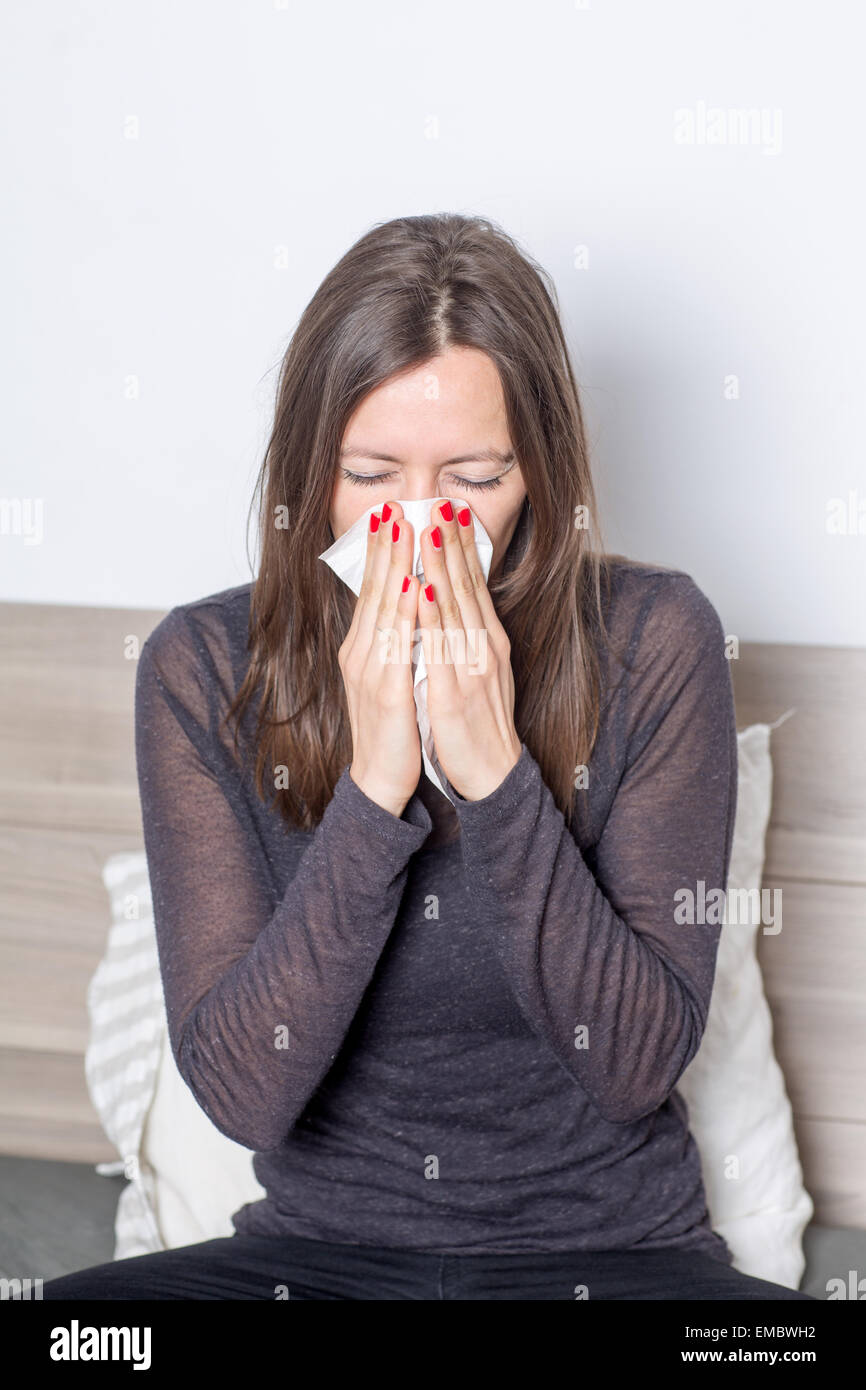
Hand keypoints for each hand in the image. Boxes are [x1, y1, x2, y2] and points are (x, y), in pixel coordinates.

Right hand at [337, 502, 421, 817]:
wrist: (379, 780)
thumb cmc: (391, 728)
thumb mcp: (390, 675)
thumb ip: (394, 641)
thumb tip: (405, 604)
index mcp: (363, 648)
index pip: (371, 589)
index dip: (380, 551)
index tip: (390, 514)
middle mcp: (361, 652)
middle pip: (373, 590)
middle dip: (385, 546)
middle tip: (394, 505)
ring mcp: (371, 670)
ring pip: (383, 607)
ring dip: (394, 566)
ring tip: (404, 530)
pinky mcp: (386, 691)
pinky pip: (396, 643)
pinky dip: (403, 611)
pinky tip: (411, 586)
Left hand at [416, 500, 521, 800]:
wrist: (492, 773)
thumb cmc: (479, 723)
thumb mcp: (479, 670)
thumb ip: (467, 637)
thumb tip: (452, 604)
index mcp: (489, 642)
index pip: (475, 586)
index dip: (463, 548)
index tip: (451, 512)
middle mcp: (485, 649)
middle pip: (468, 589)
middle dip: (454, 546)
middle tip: (442, 505)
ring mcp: (471, 670)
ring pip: (455, 610)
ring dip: (442, 569)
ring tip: (430, 533)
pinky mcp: (455, 695)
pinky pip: (441, 650)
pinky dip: (432, 618)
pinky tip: (422, 593)